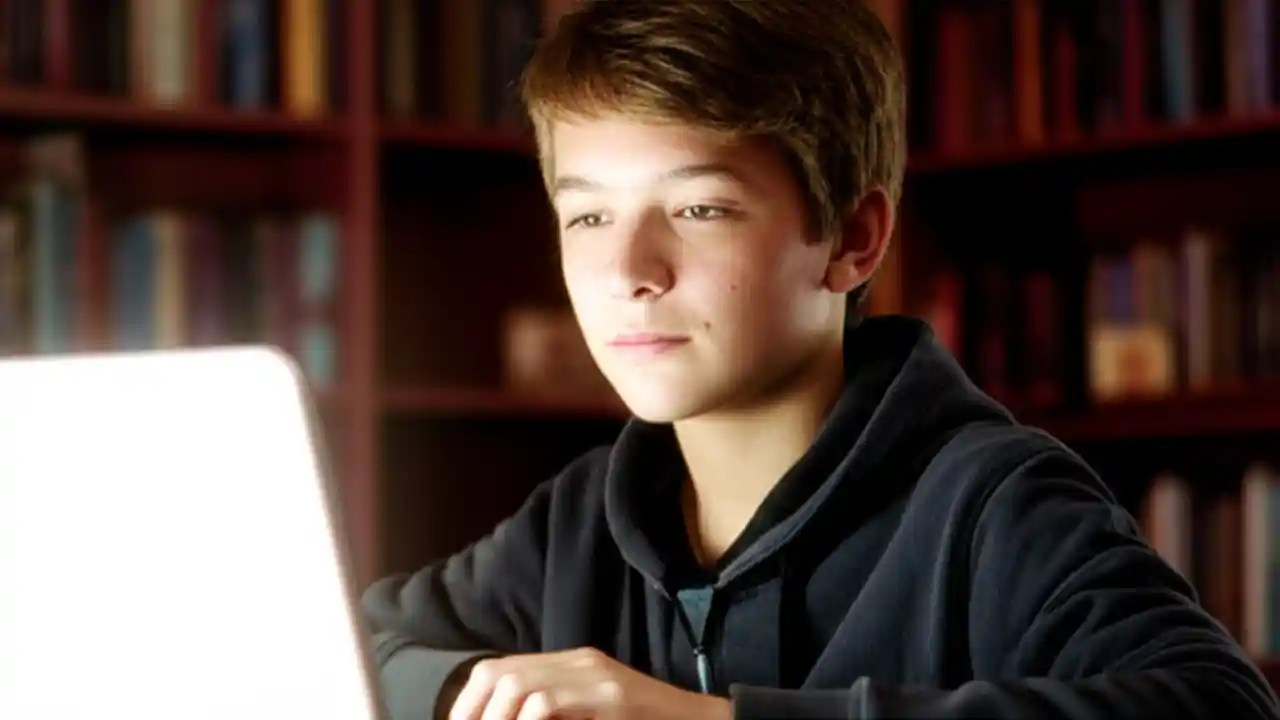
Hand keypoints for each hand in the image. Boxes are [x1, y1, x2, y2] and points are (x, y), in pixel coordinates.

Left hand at [446, 647, 731, 719]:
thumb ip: (554, 712)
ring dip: (498, 719)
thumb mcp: (591, 715)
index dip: (467, 706)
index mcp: (571, 666)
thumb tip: (503, 717)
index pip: (498, 670)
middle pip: (501, 674)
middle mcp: (580, 663)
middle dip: (473, 714)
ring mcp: (597, 678)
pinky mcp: (612, 698)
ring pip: (521, 687)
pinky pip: (549, 704)